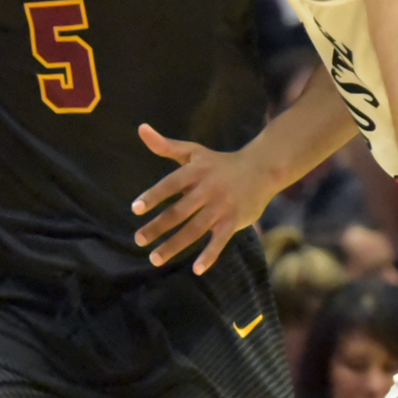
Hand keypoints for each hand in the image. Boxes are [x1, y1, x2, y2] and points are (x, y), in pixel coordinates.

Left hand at [131, 124, 277, 274]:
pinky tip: (196, 269)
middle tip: (138, 240)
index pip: (171, 184)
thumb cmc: (219, 162)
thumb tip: (141, 129)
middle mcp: (208, 189)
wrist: (261, 169)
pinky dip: (210, 255)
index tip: (135, 209)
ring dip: (174, 245)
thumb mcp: (193, 151)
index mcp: (196, 171)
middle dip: (158, 227)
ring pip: (195, 229)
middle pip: (180, 211)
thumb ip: (166, 146)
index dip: (154, 196)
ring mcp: (222, 207)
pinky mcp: (234, 221)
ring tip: (155, 258)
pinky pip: (220, 241)